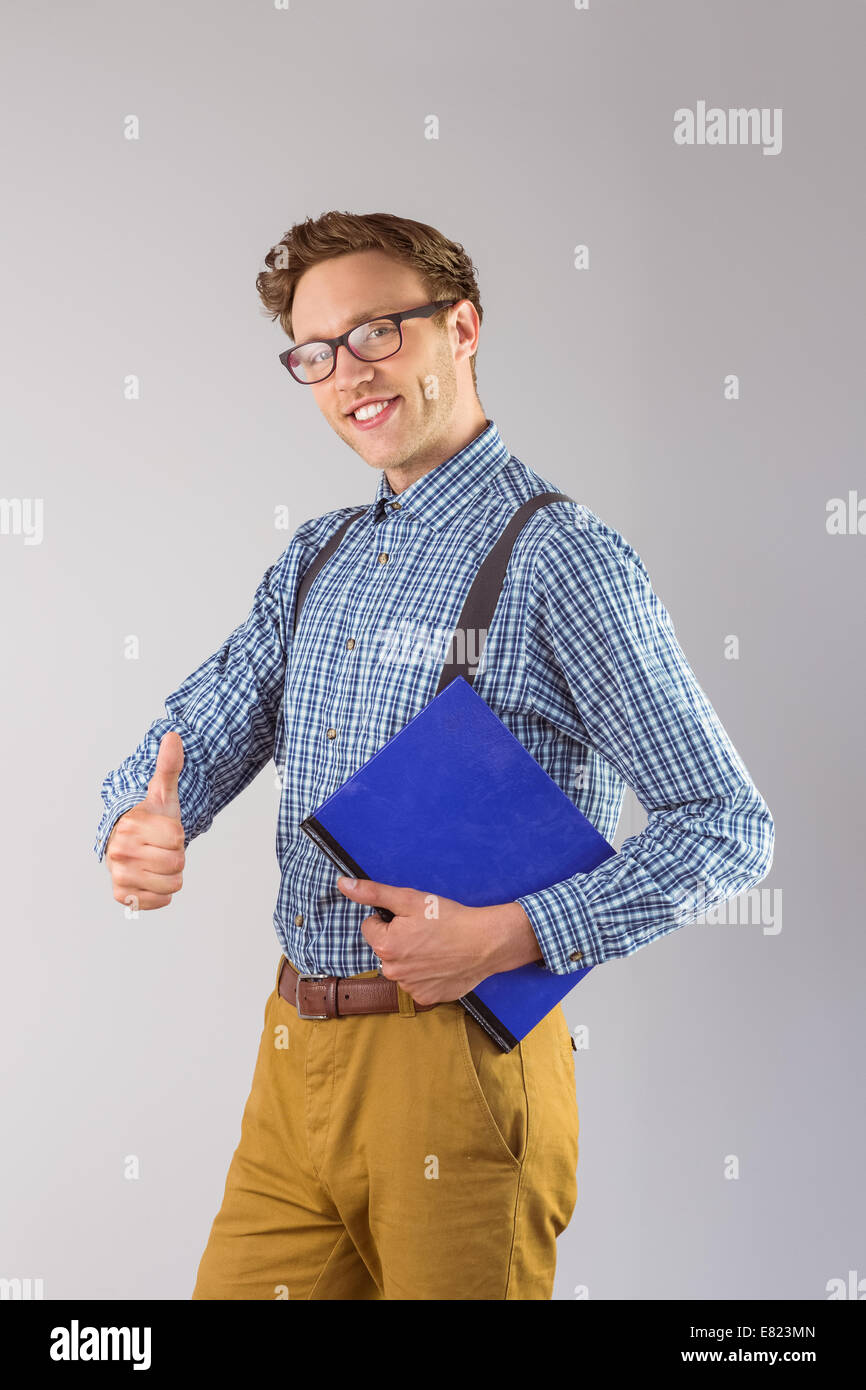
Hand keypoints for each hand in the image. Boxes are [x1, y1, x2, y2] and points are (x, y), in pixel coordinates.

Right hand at [104, 731, 185, 910]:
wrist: (132, 844)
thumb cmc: (150, 819)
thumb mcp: (162, 792)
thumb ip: (169, 766)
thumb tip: (173, 736)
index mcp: (130, 825)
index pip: (178, 838)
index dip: (178, 834)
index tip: (164, 829)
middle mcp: (119, 851)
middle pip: (177, 862)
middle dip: (176, 855)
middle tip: (161, 847)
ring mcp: (119, 875)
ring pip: (173, 883)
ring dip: (172, 874)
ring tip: (157, 861)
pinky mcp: (123, 896)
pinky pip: (162, 901)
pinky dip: (163, 893)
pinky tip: (152, 879)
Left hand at [335, 876, 523, 1004]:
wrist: (485, 942)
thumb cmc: (449, 918)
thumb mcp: (410, 899)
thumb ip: (373, 893)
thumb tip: (343, 884)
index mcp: (385, 946)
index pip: (371, 927)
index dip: (390, 919)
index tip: (411, 919)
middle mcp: (393, 971)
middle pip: (385, 948)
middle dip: (400, 939)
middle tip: (425, 931)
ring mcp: (410, 987)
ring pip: (401, 966)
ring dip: (412, 957)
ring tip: (436, 947)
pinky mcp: (426, 998)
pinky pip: (416, 982)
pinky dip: (425, 973)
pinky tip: (441, 963)